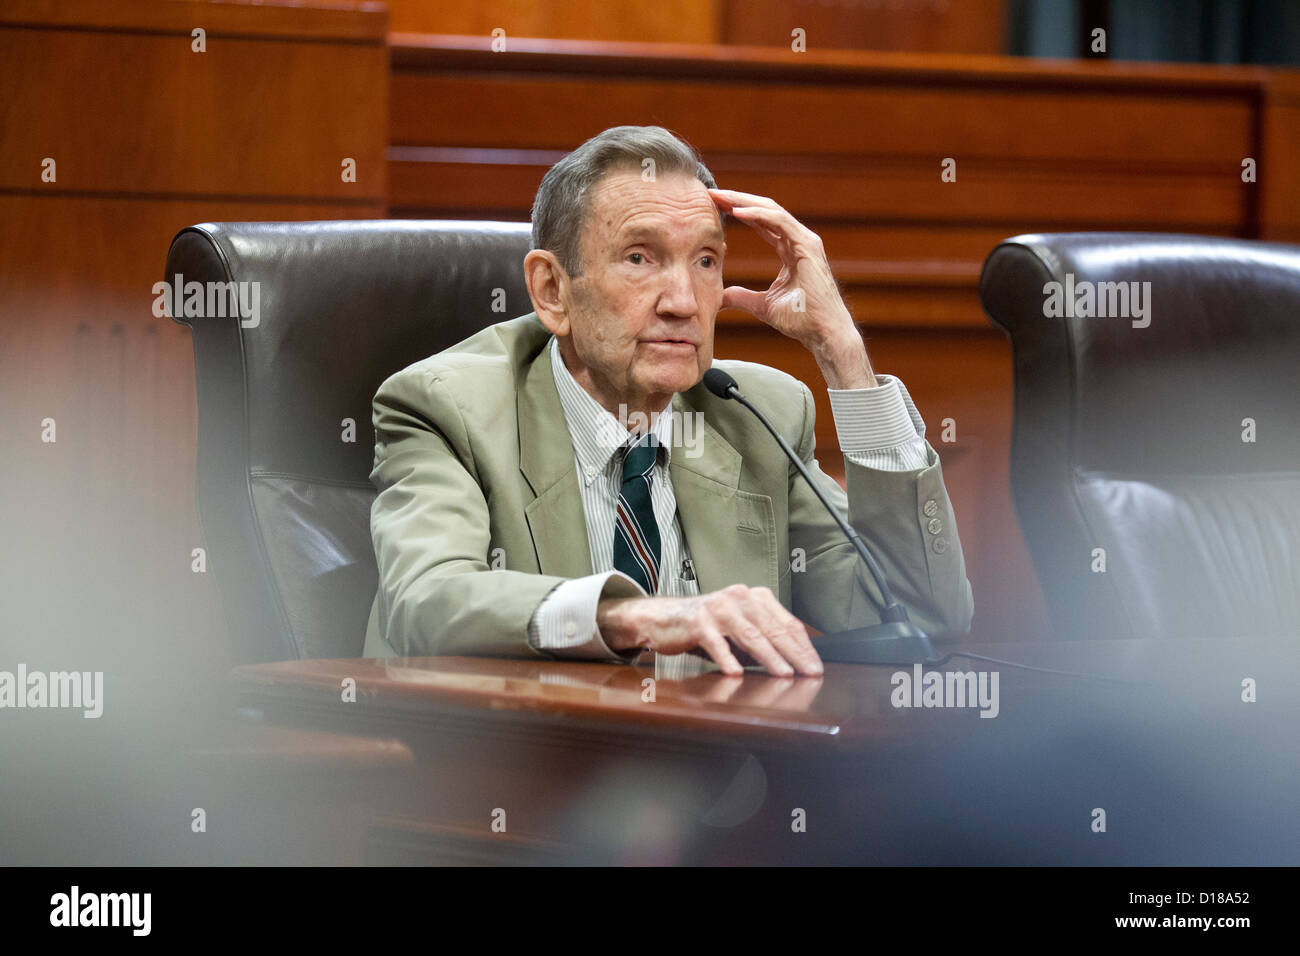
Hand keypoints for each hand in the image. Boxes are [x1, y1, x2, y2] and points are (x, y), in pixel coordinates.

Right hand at [596, 583, 823, 676]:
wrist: (664, 618)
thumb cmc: (706, 627)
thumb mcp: (740, 631)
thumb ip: (764, 640)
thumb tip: (794, 663)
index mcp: (755, 597)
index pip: (787, 623)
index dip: (804, 646)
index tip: (816, 667)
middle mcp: (740, 597)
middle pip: (774, 629)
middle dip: (795, 654)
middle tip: (810, 673)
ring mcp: (719, 608)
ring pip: (751, 635)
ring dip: (770, 658)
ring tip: (785, 674)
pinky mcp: (699, 621)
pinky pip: (717, 643)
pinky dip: (728, 658)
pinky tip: (736, 673)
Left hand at [708, 187, 874, 388]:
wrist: (823, 333)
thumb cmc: (800, 320)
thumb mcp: (762, 306)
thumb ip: (741, 297)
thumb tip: (720, 298)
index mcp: (790, 250)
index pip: (761, 223)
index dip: (738, 212)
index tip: (715, 207)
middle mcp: (799, 240)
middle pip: (765, 211)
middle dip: (737, 200)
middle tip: (712, 194)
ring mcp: (805, 241)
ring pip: (771, 210)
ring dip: (744, 201)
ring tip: (720, 197)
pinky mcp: (808, 246)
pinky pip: (780, 222)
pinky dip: (758, 215)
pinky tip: (738, 212)